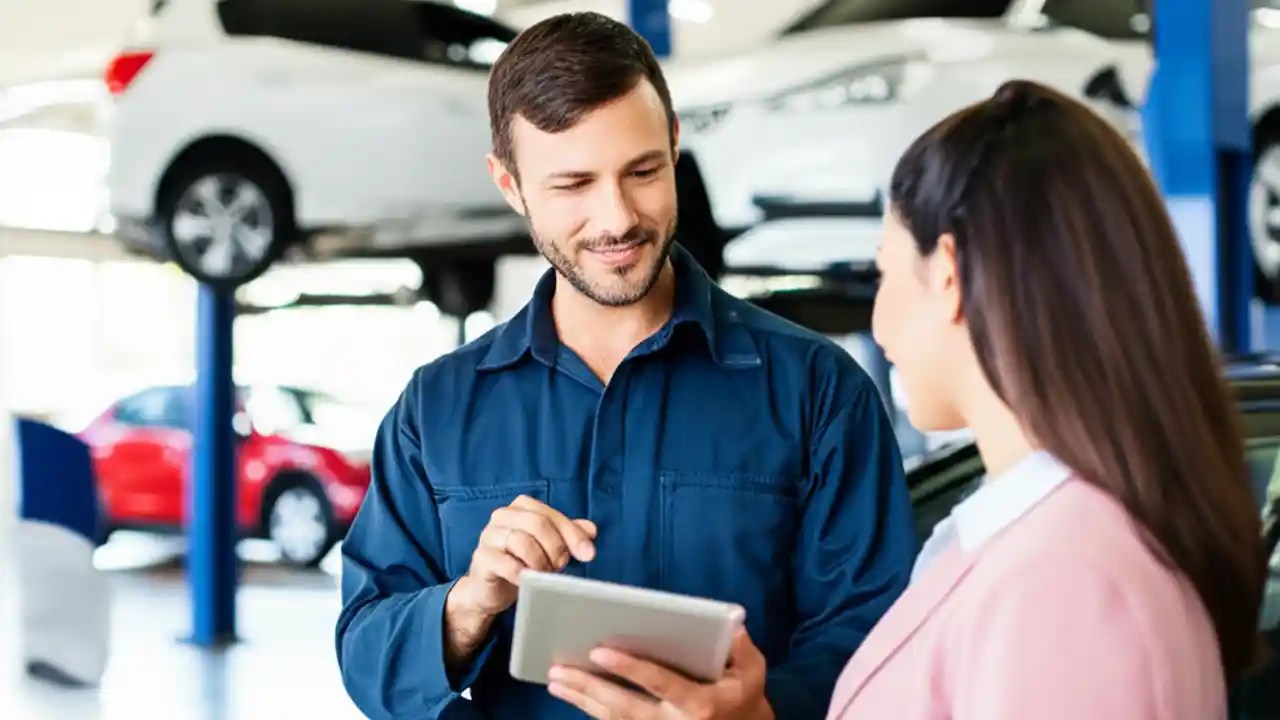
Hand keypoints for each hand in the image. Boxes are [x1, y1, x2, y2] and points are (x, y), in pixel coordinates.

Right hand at [453, 494, 597, 617]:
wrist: (490, 590)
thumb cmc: (521, 562)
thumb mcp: (549, 547)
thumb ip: (569, 535)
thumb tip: (591, 530)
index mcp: (521, 507)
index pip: (551, 514)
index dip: (573, 535)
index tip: (588, 554)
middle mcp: (503, 515)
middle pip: (538, 524)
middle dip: (556, 548)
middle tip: (560, 567)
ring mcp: (489, 535)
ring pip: (522, 541)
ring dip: (540, 562)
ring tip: (544, 575)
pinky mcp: (482, 558)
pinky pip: (506, 563)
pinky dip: (523, 573)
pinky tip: (528, 581)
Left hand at [546, 628, 772, 719]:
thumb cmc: (745, 696)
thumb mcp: (753, 672)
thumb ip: (742, 649)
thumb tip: (731, 624)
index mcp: (700, 704)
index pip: (659, 682)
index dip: (629, 667)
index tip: (600, 650)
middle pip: (625, 707)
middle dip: (590, 688)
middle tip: (559, 670)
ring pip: (614, 719)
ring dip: (582, 699)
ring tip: (555, 679)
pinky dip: (592, 710)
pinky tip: (572, 694)